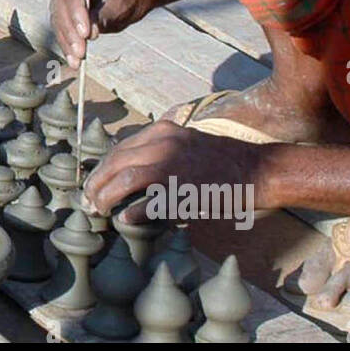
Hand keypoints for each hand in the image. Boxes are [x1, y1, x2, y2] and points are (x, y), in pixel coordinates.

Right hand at [52, 0, 158, 67]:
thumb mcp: (122, 7)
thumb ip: (102, 18)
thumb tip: (85, 36)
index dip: (76, 12)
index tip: (85, 35)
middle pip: (62, 0)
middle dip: (70, 30)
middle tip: (80, 53)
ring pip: (57, 13)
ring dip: (66, 38)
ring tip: (76, 60)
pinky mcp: (61, 0)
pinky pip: (59, 20)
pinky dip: (65, 39)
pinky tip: (72, 57)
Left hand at [82, 119, 277, 221]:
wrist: (260, 169)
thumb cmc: (223, 161)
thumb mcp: (186, 144)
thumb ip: (159, 152)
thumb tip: (130, 175)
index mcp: (164, 131)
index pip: (120, 148)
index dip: (102, 168)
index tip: (94, 183)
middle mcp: (165, 142)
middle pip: (116, 162)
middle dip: (97, 183)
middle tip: (89, 201)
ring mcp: (174, 164)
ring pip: (125, 178)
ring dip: (107, 197)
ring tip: (100, 210)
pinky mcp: (186, 187)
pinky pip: (150, 200)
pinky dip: (134, 211)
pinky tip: (126, 219)